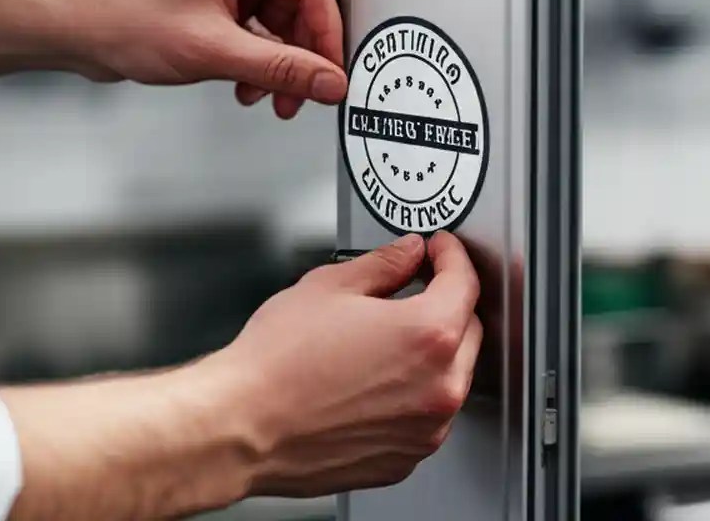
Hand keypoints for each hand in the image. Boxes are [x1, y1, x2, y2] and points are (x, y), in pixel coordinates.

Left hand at [70, 0, 344, 118]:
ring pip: (280, 24)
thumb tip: (331, 83)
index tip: (334, 76)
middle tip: (304, 97)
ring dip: (279, 65)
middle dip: (302, 56)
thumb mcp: (213, 51)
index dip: (328, 34)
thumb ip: (280, 68)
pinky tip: (247, 89)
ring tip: (272, 100)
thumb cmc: (125, 19)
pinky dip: (257, 62)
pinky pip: (255, 31)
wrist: (73, 28)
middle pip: (300, 5)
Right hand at [217, 231, 483, 495]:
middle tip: (414, 286)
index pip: (464, 283)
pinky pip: (424, 416)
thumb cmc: (276, 363)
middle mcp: (439, 387)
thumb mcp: (329, 287)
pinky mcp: (404, 458)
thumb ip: (383, 265)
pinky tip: (371, 380)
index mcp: (429, 335)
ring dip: (432, 353)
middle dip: (446, 303)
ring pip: (450, 378)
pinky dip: (412, 395)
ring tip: (381, 339)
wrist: (242, 426)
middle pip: (467, 331)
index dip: (451, 256)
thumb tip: (406, 254)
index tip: (440, 250)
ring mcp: (425, 429)